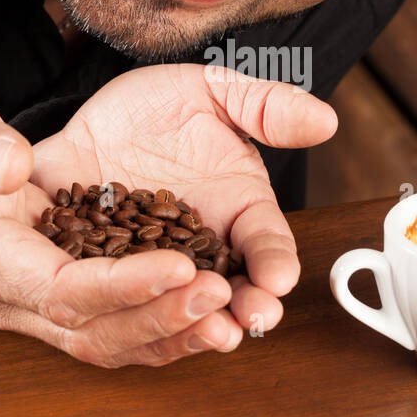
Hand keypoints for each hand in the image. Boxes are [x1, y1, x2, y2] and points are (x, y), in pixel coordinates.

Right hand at [0, 97, 237, 366]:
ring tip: (235, 316)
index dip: (123, 285)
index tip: (180, 266)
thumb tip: (13, 167)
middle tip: (224, 293)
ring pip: (114, 343)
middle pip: (96, 331)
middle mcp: (15, 302)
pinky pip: (121, 333)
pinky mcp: (67, 309)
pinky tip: (218, 318)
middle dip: (163, 317)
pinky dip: (170, 331)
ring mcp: (41, 314)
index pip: (61, 288)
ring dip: (176, 334)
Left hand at [30, 63, 337, 364]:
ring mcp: (146, 268)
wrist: (93, 121)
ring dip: (183, 321)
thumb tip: (324, 119)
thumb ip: (265, 106)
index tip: (279, 279)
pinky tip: (120, 310)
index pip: (266, 244)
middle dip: (236, 311)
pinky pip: (104, 299)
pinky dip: (114, 308)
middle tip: (242, 321)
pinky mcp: (95, 272)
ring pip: (167, 310)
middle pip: (224, 294)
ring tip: (200, 324)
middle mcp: (196, 252)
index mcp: (237, 213)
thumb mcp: (212, 92)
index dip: (274, 261)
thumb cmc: (158, 107)